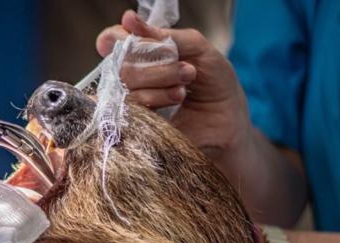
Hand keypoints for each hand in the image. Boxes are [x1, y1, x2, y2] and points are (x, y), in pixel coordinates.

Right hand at [96, 10, 252, 161]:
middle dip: (157, 64)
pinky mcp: (135, 126)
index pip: (111, 40)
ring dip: (162, 80)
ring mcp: (131, 103)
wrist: (228, 123)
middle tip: (188, 71)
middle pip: (122, 64)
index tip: (135, 39)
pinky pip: (132, 107)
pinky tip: (177, 99)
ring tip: (186, 89)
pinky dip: (157, 98)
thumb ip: (164, 36)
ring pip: (127, 85)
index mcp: (141, 54)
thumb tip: (128, 20)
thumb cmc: (214, 83)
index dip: (117, 38)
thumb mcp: (196, 48)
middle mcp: (131, 78)